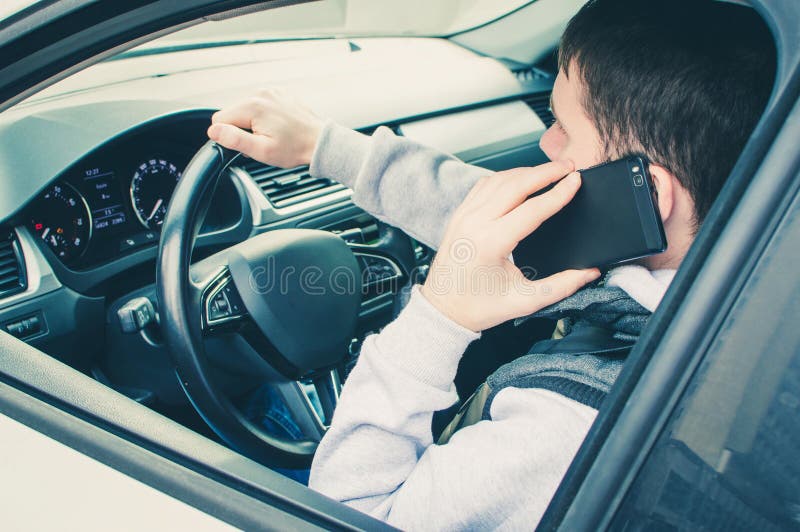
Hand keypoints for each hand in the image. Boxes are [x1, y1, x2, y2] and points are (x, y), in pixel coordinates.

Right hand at [207, 88, 323, 167]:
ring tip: (271, 133)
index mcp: (253, 106)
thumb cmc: (294, 148)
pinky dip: (264, 116)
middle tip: (262, 140)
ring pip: (245, 108)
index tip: (248, 142)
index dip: (229, 135)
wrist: (318, 142)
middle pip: (232, 112)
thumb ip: (235, 139)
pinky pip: (260, 104)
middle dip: (242, 128)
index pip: (219, 119)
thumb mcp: (262, 150)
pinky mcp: (278, 93)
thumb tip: (214, 131)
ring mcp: (271, 91)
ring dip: (252, 122)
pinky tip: (277, 125)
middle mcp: (261, 93)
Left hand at [421, 161, 600, 331]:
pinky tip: (521, 177)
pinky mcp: (459, 215)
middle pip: (515, 185)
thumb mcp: (524, 301)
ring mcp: (464, 216)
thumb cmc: (479, 307)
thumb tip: (590, 273)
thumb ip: (561, 286)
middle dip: (545, 172)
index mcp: (491, 244)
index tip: (576, 181)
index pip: (532, 209)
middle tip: (569, 165)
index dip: (558, 193)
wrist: (442, 309)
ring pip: (499, 181)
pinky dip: (506, 177)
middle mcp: (475, 224)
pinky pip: (484, 186)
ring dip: (526, 171)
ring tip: (550, 170)